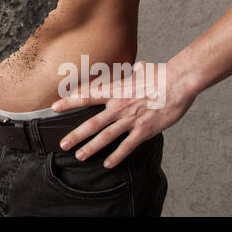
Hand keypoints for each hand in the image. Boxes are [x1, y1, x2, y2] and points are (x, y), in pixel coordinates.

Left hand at [49, 59, 193, 167]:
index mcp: (116, 90)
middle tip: (62, 144)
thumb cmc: (162, 75)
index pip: (87, 96)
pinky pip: (127, 146)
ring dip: (91, 148)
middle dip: (75, 135)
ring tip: (79, 156)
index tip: (54, 107)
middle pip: (92, 123)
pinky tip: (108, 164)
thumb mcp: (144, 70)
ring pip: (106, 137)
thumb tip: (140, 67)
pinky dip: (116, 156)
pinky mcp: (144, 130)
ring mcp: (131, 119)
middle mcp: (119, 106)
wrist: (178, 83)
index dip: (69, 102)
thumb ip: (136, 72)